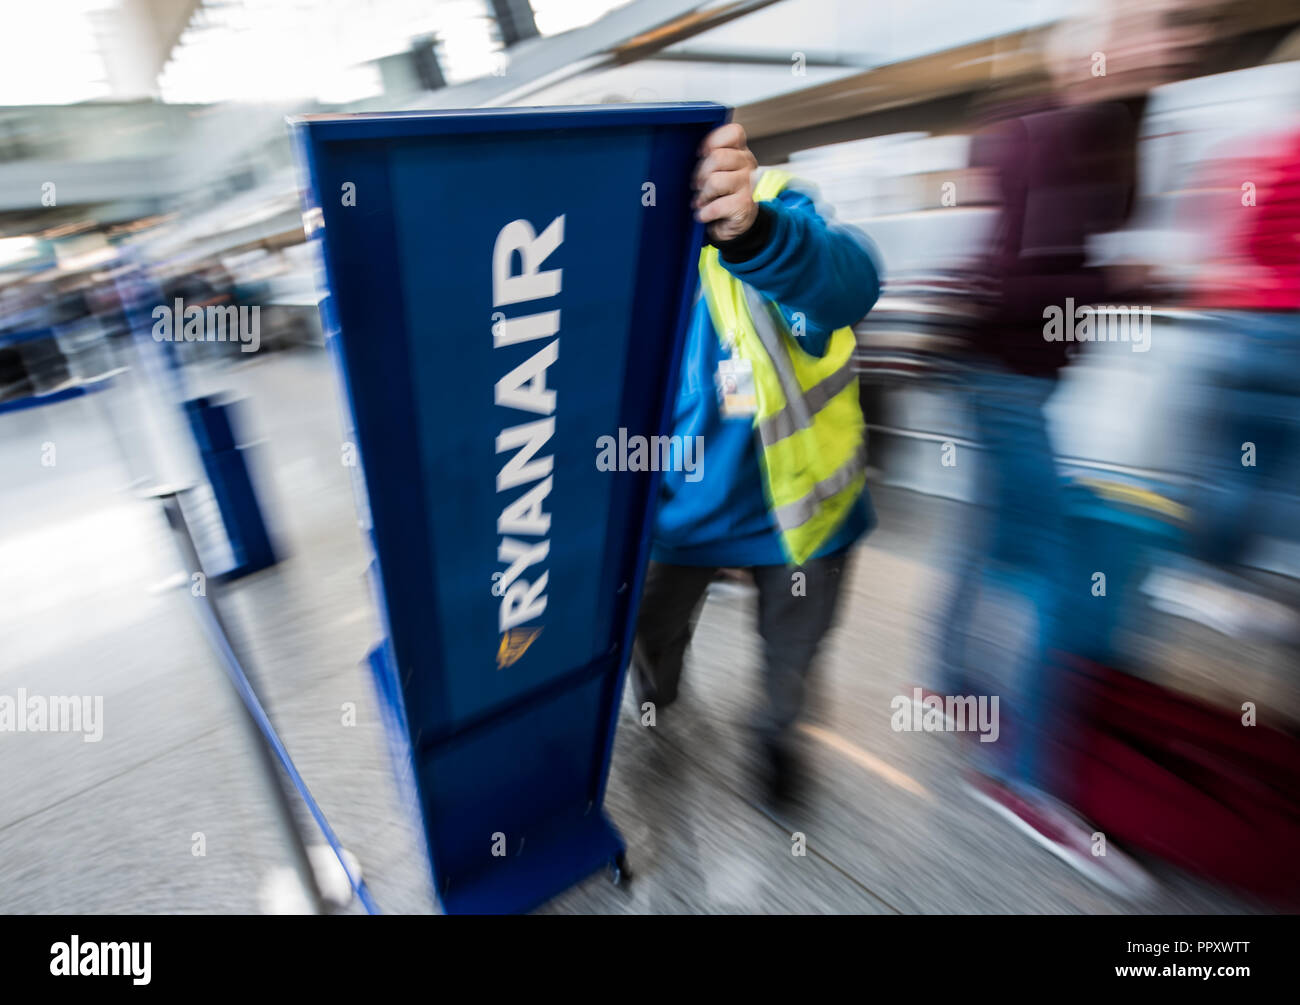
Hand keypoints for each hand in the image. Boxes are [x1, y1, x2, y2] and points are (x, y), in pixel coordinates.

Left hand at [693, 123, 758, 242]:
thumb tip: (690, 152)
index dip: (713, 141)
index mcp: (740, 152)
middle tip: (697, 185)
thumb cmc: (722, 195)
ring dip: (703, 195)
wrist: (735, 224)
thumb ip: (710, 158)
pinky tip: (705, 214)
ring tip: (702, 201)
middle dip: (701, 173)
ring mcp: (748, 185)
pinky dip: (705, 213)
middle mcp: (748, 164)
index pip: (733, 133)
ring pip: (715, 181)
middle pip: (718, 157)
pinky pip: (716, 206)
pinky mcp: (745, 205)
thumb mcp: (717, 171)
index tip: (701, 154)